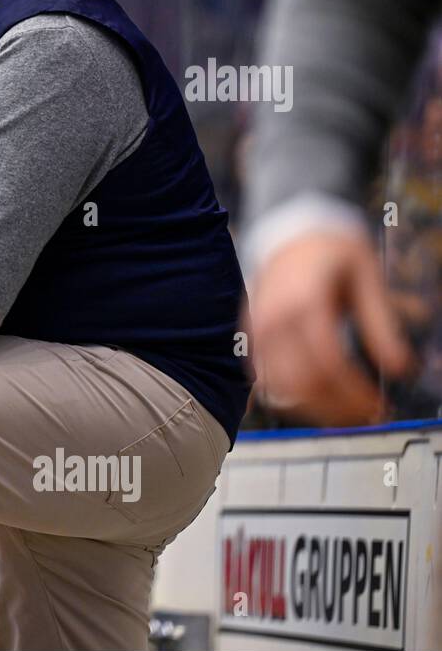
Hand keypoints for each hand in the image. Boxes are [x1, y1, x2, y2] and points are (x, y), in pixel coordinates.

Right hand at [248, 230, 413, 425]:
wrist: (292, 235)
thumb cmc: (332, 253)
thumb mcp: (367, 279)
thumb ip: (382, 326)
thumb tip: (400, 369)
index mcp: (304, 304)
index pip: (329, 364)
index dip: (355, 393)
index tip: (380, 406)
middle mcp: (274, 321)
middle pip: (304, 383)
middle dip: (339, 408)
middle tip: (368, 416)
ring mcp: (257, 331)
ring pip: (282, 389)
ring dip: (315, 410)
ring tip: (346, 414)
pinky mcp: (251, 338)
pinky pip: (264, 380)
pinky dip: (289, 398)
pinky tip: (314, 406)